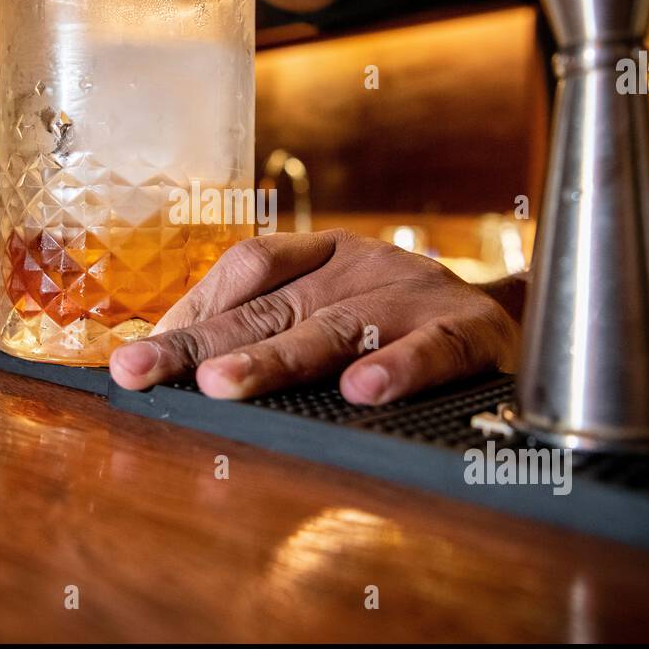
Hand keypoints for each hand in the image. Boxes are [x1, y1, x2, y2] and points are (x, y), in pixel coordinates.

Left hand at [109, 230, 519, 404]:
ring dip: (276, 358)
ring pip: (334, 328)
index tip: (136, 356)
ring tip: (223, 386)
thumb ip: (259, 324)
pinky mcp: (466, 330)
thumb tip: (166, 357)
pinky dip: (396, 367)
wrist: (512, 319)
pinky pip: (428, 349)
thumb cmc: (398, 323)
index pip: (247, 269)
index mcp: (324, 256)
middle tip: (144, 372)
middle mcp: (360, 266)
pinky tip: (362, 391)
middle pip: (268, 305)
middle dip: (200, 343)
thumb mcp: (329, 308)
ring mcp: (412, 294)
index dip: (191, 307)